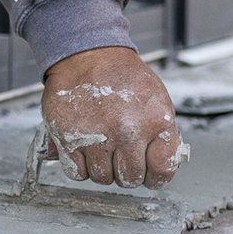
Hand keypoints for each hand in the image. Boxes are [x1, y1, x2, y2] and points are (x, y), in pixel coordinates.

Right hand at [41, 47, 182, 188]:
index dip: (155, 177)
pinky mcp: (69, 138)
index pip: (162, 170)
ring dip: (103, 168)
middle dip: (127, 171)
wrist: (88, 54)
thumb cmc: (122, 76)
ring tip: (103, 146)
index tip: (150, 175)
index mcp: (155, 121)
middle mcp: (127, 131)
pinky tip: (86, 148)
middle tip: (122, 155)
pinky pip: (77, 173)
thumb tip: (162, 168)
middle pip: (131, 179)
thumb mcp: (157, 99)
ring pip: (103, 178)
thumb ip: (163, 135)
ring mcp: (97, 136)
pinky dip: (80, 166)